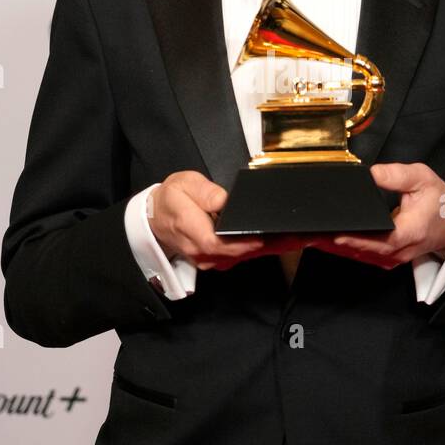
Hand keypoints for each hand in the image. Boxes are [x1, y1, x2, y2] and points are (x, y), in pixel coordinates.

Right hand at [147, 170, 309, 271]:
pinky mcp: (210, 260)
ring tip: (287, 238)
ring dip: (261, 249)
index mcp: (189, 226)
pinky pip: (233, 257)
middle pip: (231, 253)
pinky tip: (270, 242)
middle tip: (289, 236)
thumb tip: (224, 201)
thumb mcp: (184, 183)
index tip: (262, 237)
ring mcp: (204, 258)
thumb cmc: (172, 198)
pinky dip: (252, 250)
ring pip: (235, 257)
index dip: (240, 243)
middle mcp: (197, 249)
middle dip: (260, 246)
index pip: (216, 242)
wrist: (156, 217)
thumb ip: (204, 192)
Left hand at [303, 162, 444, 268]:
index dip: (358, 238)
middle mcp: (401, 250)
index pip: (381, 239)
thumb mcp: (422, 178)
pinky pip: (365, 255)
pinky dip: (348, 247)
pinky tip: (331, 238)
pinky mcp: (388, 259)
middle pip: (365, 250)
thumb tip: (372, 173)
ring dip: (339, 246)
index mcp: (410, 231)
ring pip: (362, 255)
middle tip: (313, 232)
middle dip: (338, 242)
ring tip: (315, 234)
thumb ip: (397, 175)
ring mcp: (394, 258)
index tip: (336, 233)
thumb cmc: (438, 200)